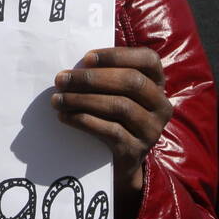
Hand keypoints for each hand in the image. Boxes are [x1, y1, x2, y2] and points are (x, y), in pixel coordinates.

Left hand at [50, 47, 171, 218]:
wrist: (120, 163)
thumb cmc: (113, 118)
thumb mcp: (116, 95)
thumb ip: (105, 76)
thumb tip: (73, 67)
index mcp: (157, 84)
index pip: (147, 60)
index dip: (117, 56)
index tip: (86, 58)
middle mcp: (161, 105)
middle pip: (130, 82)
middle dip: (91, 79)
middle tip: (61, 79)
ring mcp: (152, 129)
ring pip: (119, 106)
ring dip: (83, 100)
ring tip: (58, 99)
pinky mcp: (137, 149)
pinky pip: (110, 131)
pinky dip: (84, 121)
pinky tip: (65, 116)